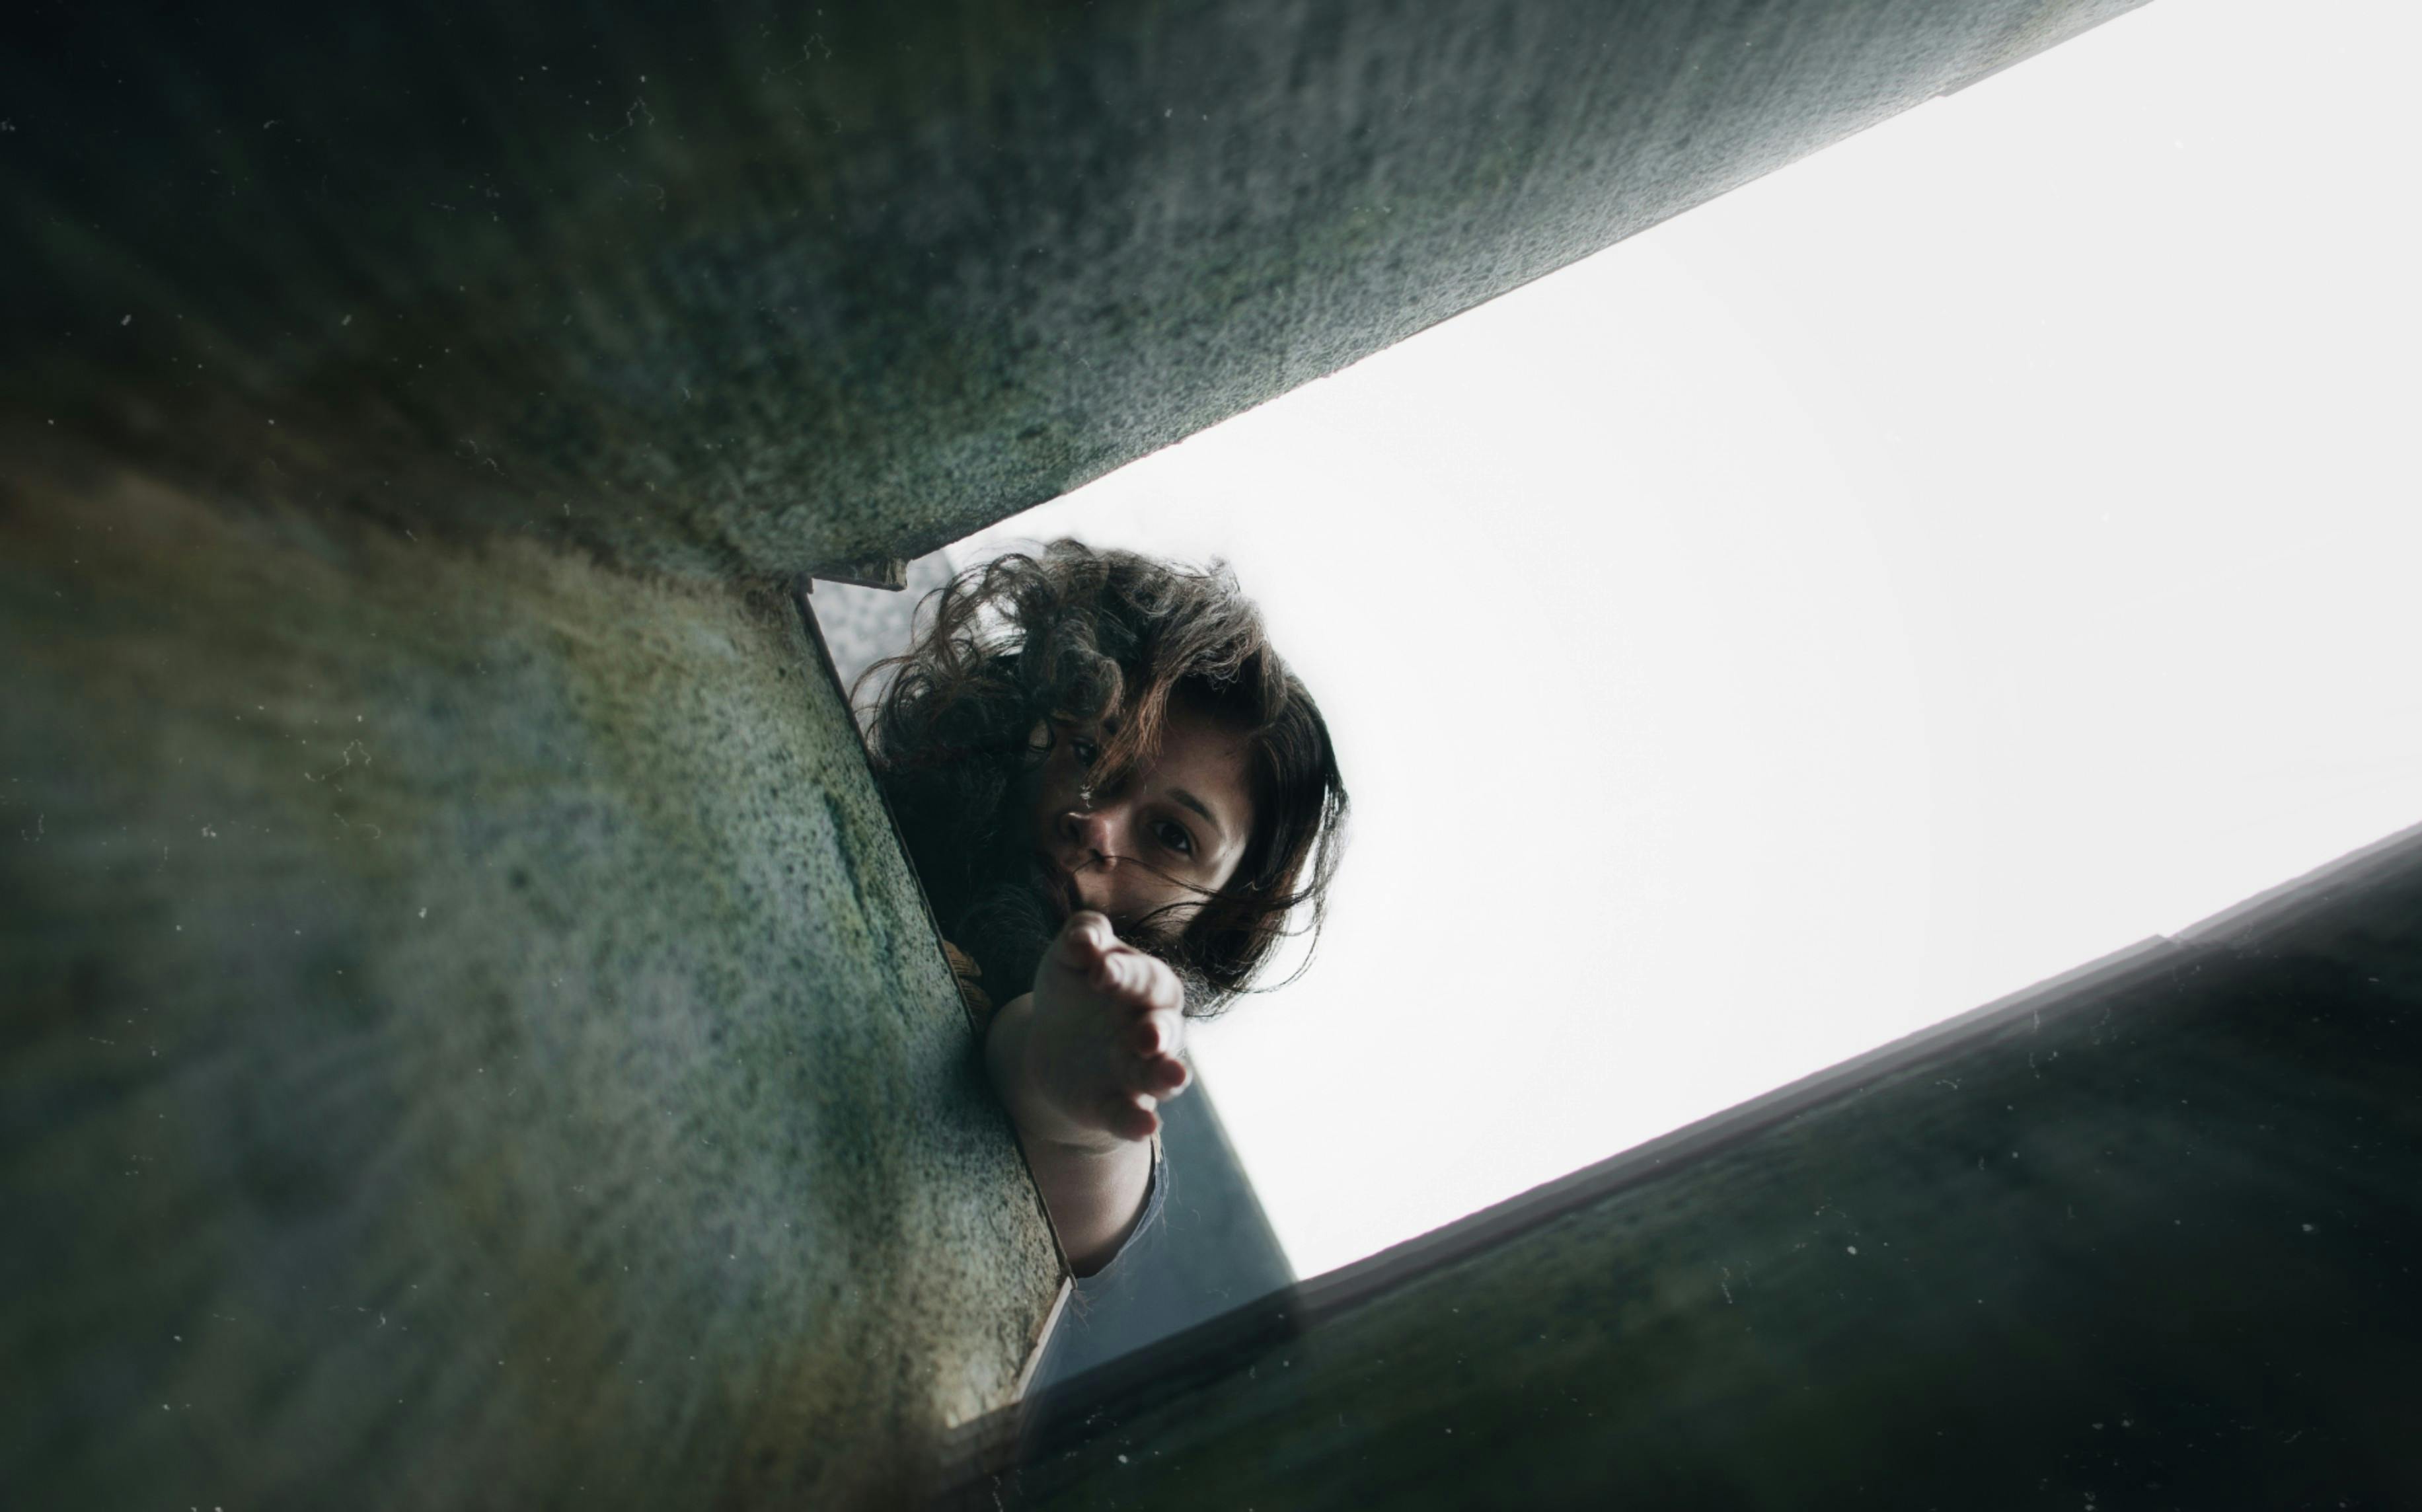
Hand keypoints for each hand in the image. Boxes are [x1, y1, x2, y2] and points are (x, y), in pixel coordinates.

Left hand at [1018, 911, 1191, 1145]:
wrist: (1053, 1044)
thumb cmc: (1074, 990)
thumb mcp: (1069, 957)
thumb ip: (1082, 936)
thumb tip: (1086, 939)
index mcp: (1147, 984)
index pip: (1143, 976)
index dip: (1124, 973)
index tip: (1099, 972)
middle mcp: (1152, 1028)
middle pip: (1166, 1029)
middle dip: (1160, 1032)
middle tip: (1147, 1035)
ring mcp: (1137, 1070)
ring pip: (1160, 1076)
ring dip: (1167, 1077)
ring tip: (1174, 1078)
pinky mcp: (1116, 1106)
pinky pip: (1130, 1115)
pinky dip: (1138, 1121)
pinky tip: (1145, 1126)